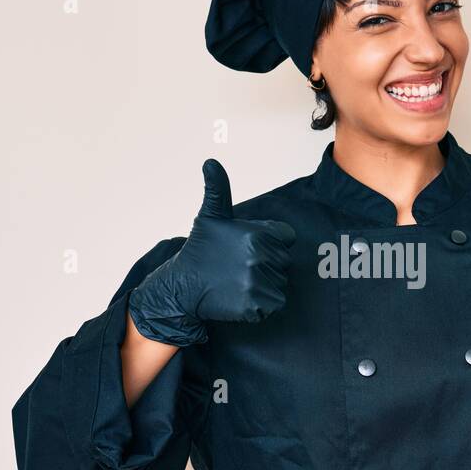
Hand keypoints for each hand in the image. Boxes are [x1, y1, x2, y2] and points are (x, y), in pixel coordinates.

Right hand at [128, 159, 295, 344]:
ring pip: (280, 284)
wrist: (183, 287)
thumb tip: (210, 162)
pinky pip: (274, 305)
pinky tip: (241, 297)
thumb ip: (218, 189)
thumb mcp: (211, 216)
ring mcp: (257, 284)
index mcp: (256, 234)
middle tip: (240, 267)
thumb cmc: (201, 250)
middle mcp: (259, 258)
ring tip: (239, 281)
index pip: (287, 238)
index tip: (248, 248)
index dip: (271, 243)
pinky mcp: (255, 306)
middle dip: (268, 265)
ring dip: (265, 285)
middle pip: (284, 262)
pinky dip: (262, 305)